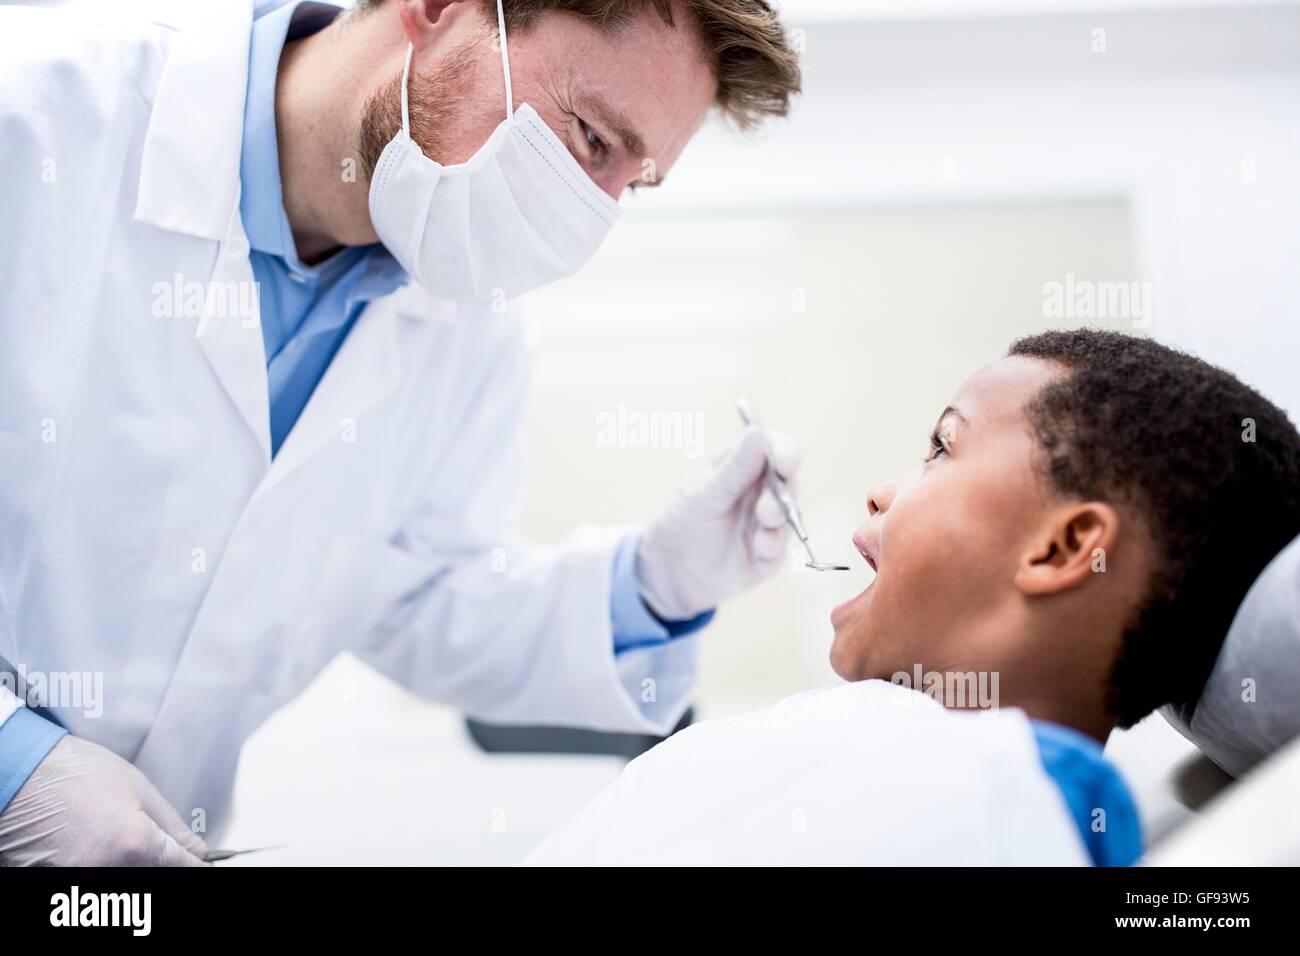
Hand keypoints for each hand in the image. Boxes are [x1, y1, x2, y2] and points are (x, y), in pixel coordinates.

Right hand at [0, 733, 209, 865]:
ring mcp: (79, 882)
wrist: (19, 773)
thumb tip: (197, 851)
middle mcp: (108, 871)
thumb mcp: (138, 788)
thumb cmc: (74, 773)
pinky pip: (93, 882)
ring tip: (109, 835)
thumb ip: (172, 826)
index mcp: (135, 844)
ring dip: (129, 864)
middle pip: (153, 876)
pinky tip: (90, 844)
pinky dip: (100, 866)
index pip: (182, 868)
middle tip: (146, 840)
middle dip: (159, 862)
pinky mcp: (56, 884)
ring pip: (124, 883)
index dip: (195, 866)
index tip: (198, 863)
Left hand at [637, 425, 801, 620]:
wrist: (668, 568)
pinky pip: (780, 551)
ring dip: (779, 523)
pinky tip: (759, 551)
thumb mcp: (705, 493)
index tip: (787, 462)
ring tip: (762, 531)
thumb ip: (735, 468)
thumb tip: (758, 432)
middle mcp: (761, 493)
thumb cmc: (683, 520)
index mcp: (744, 468)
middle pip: (789, 484)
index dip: (786, 453)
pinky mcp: (766, 555)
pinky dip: (773, 549)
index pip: (775, 450)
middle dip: (783, 495)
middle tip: (766, 509)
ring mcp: (766, 524)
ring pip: (789, 518)